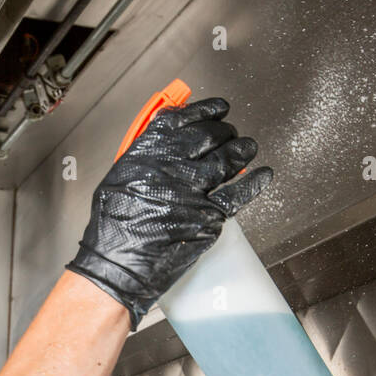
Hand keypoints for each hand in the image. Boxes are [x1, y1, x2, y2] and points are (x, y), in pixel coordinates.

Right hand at [67, 97, 272, 329]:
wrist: (118, 265)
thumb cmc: (113, 230)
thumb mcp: (119, 179)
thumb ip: (145, 158)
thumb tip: (169, 146)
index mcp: (147, 153)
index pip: (182, 119)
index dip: (205, 111)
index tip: (218, 109)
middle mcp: (172, 166)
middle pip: (210, 136)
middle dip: (225, 133)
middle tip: (232, 135)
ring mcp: (192, 190)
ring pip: (228, 159)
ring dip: (243, 150)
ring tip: (248, 147)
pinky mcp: (208, 216)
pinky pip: (239, 193)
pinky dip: (254, 182)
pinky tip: (262, 175)